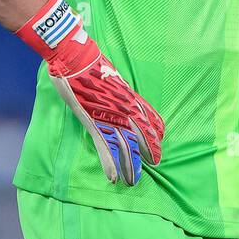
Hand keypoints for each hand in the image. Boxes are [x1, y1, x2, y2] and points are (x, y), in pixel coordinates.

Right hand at [17, 0, 163, 184]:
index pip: (149, 117)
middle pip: (141, 135)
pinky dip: (108, 163)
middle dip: (148, 152)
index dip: (155, 131)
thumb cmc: (91, 63)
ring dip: (129, 166)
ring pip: (124, 146)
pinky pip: (104, 147)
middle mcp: (124, 108)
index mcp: (129, 97)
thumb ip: (119, 87)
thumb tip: (121, 91)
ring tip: (132, 181)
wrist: (76, 58)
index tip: (161, 140)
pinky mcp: (93, 122)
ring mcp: (109, 116)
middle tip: (154, 164)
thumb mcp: (112, 75)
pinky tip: (113, 177)